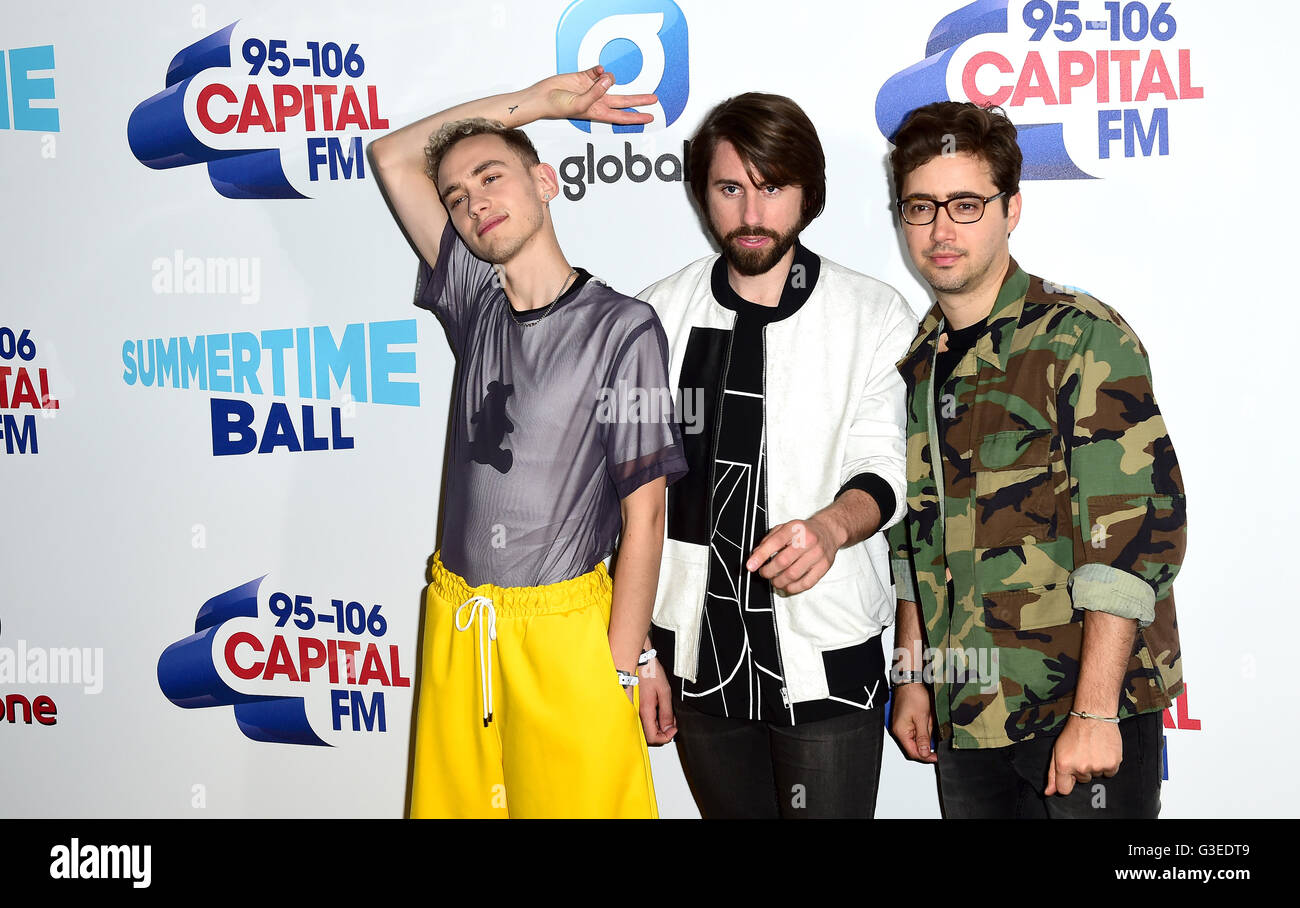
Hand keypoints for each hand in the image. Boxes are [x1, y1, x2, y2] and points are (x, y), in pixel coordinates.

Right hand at [530, 66, 656, 125]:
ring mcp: (592, 88)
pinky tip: (598, 70)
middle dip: (639, 100)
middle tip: (654, 98)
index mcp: (598, 112)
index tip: (650, 117)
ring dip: (609, 78)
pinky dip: (599, 69)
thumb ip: (596, 93)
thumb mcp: (580, 105)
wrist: (542, 96)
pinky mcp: (585, 77)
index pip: (622, 116)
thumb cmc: (557, 107)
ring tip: (601, 78)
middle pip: (624, 101)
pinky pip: (598, 70)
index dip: (637, 117)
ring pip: (610, 81)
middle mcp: (598, 101)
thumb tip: (609, 80)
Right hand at [637, 659, 676, 744]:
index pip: (653, 738)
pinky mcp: (634, 706)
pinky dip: (652, 719)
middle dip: (662, 733)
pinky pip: (642, 719)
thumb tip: (669, 728)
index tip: (673, 729)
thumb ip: (667, 712)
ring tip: (667, 715)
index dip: (666, 737)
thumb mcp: (664, 692)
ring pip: (645, 728)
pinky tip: (658, 710)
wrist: (639, 660)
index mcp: (645, 712)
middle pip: (648, 735)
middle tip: (672, 723)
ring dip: (657, 726)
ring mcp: (634, 710)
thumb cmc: (650, 672)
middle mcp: (637, 713)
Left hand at [746, 514, 843, 594]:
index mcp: (795, 528)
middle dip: (768, 571)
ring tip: (774, 580)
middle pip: (783, 561)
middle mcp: (808, 540)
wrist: (828, 531)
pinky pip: (806, 583)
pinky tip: (787, 585)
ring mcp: (817, 554)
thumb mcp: (784, 528)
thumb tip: (755, 555)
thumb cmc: (803, 531)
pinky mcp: (824, 566)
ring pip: (793, 574)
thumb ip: (769, 540)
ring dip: (779, 581)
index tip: (750, 566)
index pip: (775, 543)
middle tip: (764, 573)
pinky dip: (793, 588)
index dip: (760, 556)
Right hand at [890, 683, 936, 762]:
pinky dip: (923, 730)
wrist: (910, 682)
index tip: (936, 756)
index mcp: (901, 731)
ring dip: (925, 736)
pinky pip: (914, 731)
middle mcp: (899, 730)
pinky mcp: (905, 721)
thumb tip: (924, 752)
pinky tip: (928, 723)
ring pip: (915, 739)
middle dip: (926, 746)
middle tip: (937, 745)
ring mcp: (901, 726)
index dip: (926, 757)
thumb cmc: (913, 696)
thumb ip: (923, 737)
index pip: (913, 752)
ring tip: (931, 725)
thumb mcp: (922, 718)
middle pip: (913, 747)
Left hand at [1045, 715, 1121, 796]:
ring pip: (1096, 776)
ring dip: (1095, 766)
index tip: (1070, 774)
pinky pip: (1109, 773)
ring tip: (1092, 750)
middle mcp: (1081, 767)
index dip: (1067, 781)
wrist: (1093, 716)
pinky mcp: (1112, 764)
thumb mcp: (1057, 750)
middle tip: (1082, 752)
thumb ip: (1052, 774)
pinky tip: (1102, 752)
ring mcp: (1098, 766)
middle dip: (1081, 769)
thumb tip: (1049, 792)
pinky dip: (1107, 765)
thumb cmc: (1073, 732)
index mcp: (1064, 765)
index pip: (1064, 789)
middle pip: (1082, 780)